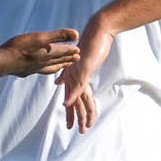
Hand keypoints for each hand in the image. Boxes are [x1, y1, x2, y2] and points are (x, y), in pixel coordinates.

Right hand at [0, 29, 79, 76]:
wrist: (2, 62)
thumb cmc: (19, 48)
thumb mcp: (40, 38)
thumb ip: (58, 36)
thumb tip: (76, 35)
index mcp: (47, 54)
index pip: (62, 52)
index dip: (70, 51)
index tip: (78, 51)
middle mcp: (42, 63)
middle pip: (57, 61)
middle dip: (67, 59)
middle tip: (75, 59)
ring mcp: (33, 68)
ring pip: (49, 68)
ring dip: (57, 66)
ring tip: (61, 67)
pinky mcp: (24, 71)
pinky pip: (38, 71)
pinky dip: (43, 70)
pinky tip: (38, 69)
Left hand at [55, 17, 111, 132]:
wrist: (99, 31)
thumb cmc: (94, 45)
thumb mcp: (84, 61)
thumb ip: (74, 71)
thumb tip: (61, 82)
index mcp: (75, 75)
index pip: (73, 96)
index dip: (72, 110)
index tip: (71, 122)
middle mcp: (74, 75)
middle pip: (73, 99)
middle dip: (73, 115)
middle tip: (72, 129)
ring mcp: (78, 72)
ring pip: (75, 95)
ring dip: (75, 111)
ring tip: (74, 126)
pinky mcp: (83, 68)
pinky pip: (77, 84)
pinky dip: (72, 94)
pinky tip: (66, 103)